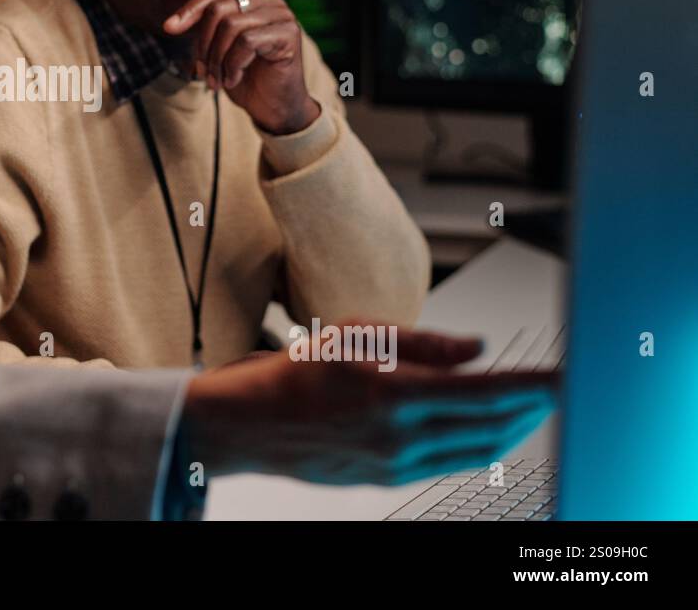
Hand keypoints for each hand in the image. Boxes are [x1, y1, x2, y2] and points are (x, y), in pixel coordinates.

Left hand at [162, 0, 319, 133]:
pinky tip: (234, 79)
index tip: (169, 28)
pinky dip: (233, 64)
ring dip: (217, 59)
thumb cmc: (246, 79)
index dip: (189, 10)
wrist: (273, 108)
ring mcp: (282, 16)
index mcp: (252, 0)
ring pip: (230, 25)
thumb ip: (203, 31)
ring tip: (218, 80)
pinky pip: (247, 41)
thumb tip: (172, 23)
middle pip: (218, 9)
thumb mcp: (217, 51)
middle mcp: (269, 2)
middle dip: (203, 44)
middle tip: (203, 72)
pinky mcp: (289, 34)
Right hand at [180, 319, 558, 485]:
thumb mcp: (355, 336)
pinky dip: (479, 444)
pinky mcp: (388, 478)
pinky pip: (450, 463)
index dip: (533, 386)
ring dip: (511, 429)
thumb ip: (423, 343)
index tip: (565, 377)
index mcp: (393, 393)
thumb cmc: (295, 373)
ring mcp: (395, 463)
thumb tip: (478, 349)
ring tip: (531, 407)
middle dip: (531, 407)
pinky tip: (485, 428)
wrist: (250, 425)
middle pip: (490, 427)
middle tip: (556, 388)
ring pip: (476, 451)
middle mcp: (400, 436)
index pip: (485, 392)